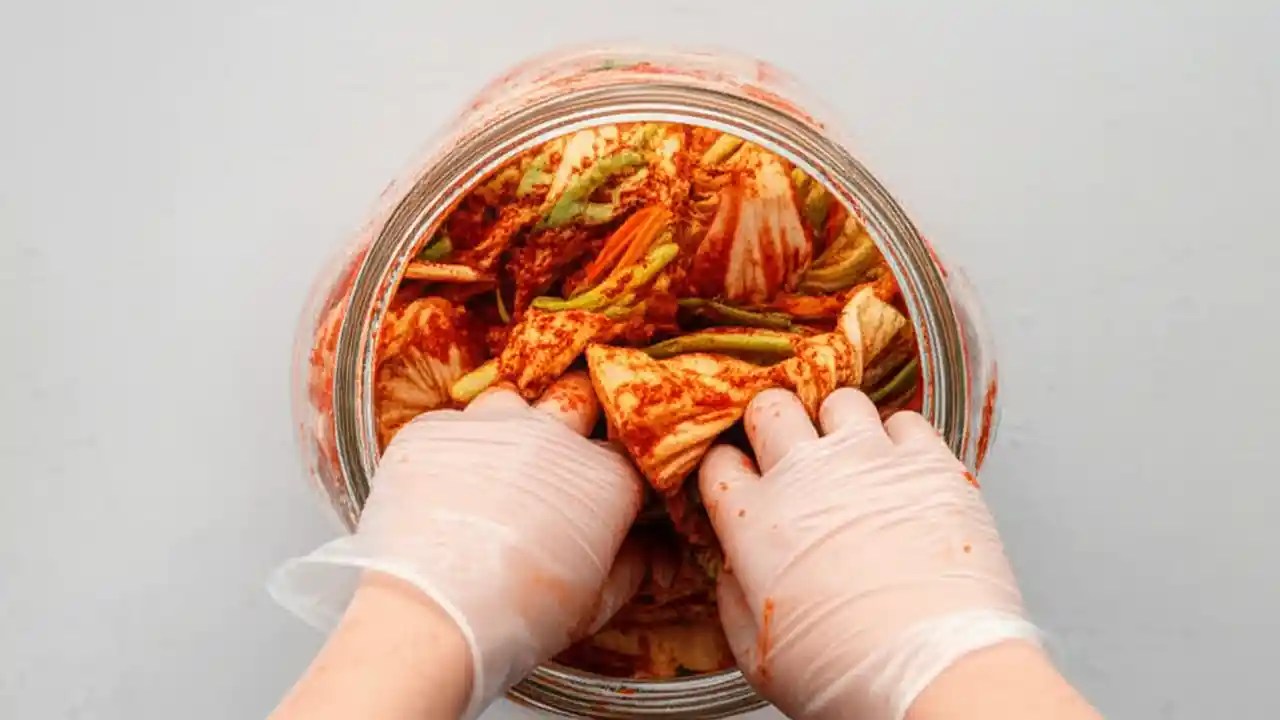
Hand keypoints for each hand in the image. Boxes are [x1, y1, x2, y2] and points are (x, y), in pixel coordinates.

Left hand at [270, 372, 644, 718]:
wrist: (427, 616)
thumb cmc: (517, 619)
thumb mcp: (594, 606)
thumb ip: (635, 568)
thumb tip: (655, 555)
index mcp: (605, 478)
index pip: (631, 450)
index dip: (624, 468)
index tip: (612, 490)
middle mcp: (553, 436)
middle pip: (579, 398)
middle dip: (578, 419)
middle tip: (561, 459)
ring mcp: (490, 425)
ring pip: (513, 400)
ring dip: (515, 425)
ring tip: (501, 465)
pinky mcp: (433, 429)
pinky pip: (454, 424)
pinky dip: (459, 449)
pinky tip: (450, 487)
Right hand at [700, 388, 1036, 719]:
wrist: (934, 674)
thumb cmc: (847, 675)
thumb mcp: (755, 657)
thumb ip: (732, 599)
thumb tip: (733, 571)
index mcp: (752, 520)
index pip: (719, 460)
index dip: (728, 467)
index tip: (740, 479)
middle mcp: (803, 475)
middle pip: (770, 408)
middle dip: (773, 424)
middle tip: (789, 452)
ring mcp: (868, 460)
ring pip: (838, 400)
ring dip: (838, 424)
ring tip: (850, 456)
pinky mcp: (927, 462)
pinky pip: (905, 420)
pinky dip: (899, 439)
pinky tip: (901, 470)